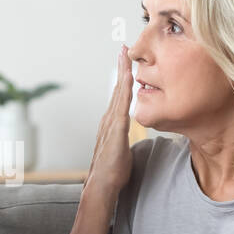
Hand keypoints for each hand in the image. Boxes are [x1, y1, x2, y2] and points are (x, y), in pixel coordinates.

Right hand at [85, 44, 135, 205]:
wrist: (102, 185)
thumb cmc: (112, 172)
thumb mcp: (123, 150)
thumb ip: (126, 140)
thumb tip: (132, 139)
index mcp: (112, 123)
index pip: (119, 95)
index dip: (123, 77)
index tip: (126, 61)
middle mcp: (109, 119)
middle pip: (117, 88)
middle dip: (121, 67)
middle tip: (123, 47)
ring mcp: (110, 123)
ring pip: (119, 92)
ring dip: (122, 72)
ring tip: (125, 55)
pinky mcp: (115, 129)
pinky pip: (122, 104)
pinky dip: (125, 89)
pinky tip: (129, 78)